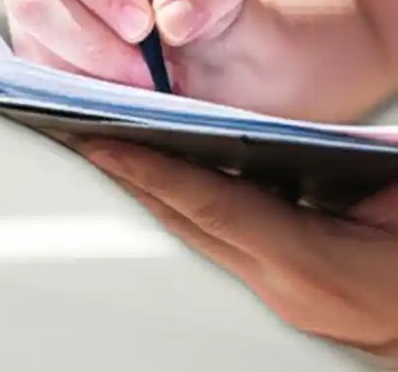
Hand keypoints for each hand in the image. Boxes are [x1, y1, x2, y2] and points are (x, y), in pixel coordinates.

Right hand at [4, 0, 263, 105]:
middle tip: (149, 69)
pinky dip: (87, 95)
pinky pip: (41, 83)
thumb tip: (171, 17)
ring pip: (34, 47)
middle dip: (93, 42)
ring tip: (149, 81)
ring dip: (95, 74)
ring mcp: (30, 14)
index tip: (142, 23)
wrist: (206, 53)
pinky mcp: (31, 60)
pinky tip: (126, 92)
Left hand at [83, 139, 397, 363]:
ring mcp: (288, 303)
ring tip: (114, 148)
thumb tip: (287, 131)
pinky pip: (229, 246)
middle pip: (189, 224)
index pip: (209, 206)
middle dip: (133, 177)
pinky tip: (177, 177)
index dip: (149, 169)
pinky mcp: (294, 301)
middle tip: (83, 131)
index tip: (101, 139)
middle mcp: (287, 290)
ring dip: (158, 194)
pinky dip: (197, 209)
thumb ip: (351, 165)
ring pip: (203, 238)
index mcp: (313, 266)